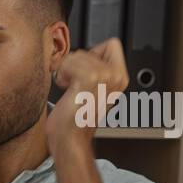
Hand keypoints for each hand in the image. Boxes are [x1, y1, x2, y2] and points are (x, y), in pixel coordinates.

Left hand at [46, 37, 129, 153]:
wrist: (70, 138)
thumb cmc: (76, 118)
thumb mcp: (93, 89)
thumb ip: (95, 70)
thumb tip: (82, 54)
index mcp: (121, 77)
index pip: (112, 44)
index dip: (93, 53)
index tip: (85, 72)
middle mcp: (117, 76)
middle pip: (90, 48)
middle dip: (75, 64)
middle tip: (75, 85)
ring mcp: (105, 77)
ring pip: (78, 55)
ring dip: (67, 71)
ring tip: (71, 89)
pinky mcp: (90, 79)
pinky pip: (70, 63)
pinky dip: (62, 75)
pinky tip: (67, 90)